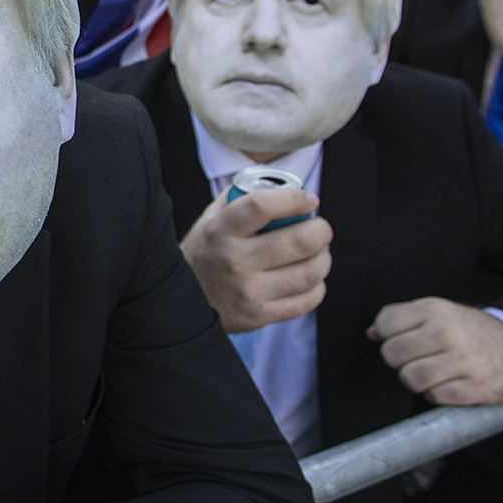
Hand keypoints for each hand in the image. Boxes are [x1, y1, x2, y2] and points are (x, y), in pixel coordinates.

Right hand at [179, 187, 330, 332]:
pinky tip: (309, 277)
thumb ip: (239, 199)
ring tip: (318, 253)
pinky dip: (316, 286)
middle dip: (321, 230)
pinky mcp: (259, 316)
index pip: (263, 206)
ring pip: (309, 272)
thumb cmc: (204, 254)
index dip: (294, 199)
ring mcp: (248, 292)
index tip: (309, 199)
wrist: (178, 302)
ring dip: (323, 258)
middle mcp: (234, 261)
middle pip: (298, 241)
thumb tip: (279, 185)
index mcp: (221, 231)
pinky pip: (306, 300)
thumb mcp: (209, 221)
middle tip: (320, 228)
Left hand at [368, 298, 502, 405]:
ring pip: (411, 378)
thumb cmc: (473, 331)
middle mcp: (448, 332)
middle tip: (417, 359)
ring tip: (432, 373)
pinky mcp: (475, 388)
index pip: (386, 323)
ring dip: (416, 380)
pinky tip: (449, 384)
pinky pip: (435, 397)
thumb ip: (404, 319)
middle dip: (400, 361)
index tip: (401, 339)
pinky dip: (436, 394)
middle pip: (393, 354)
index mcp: (436, 309)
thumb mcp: (440, 313)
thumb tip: (372, 333)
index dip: (387, 336)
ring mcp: (463, 361)